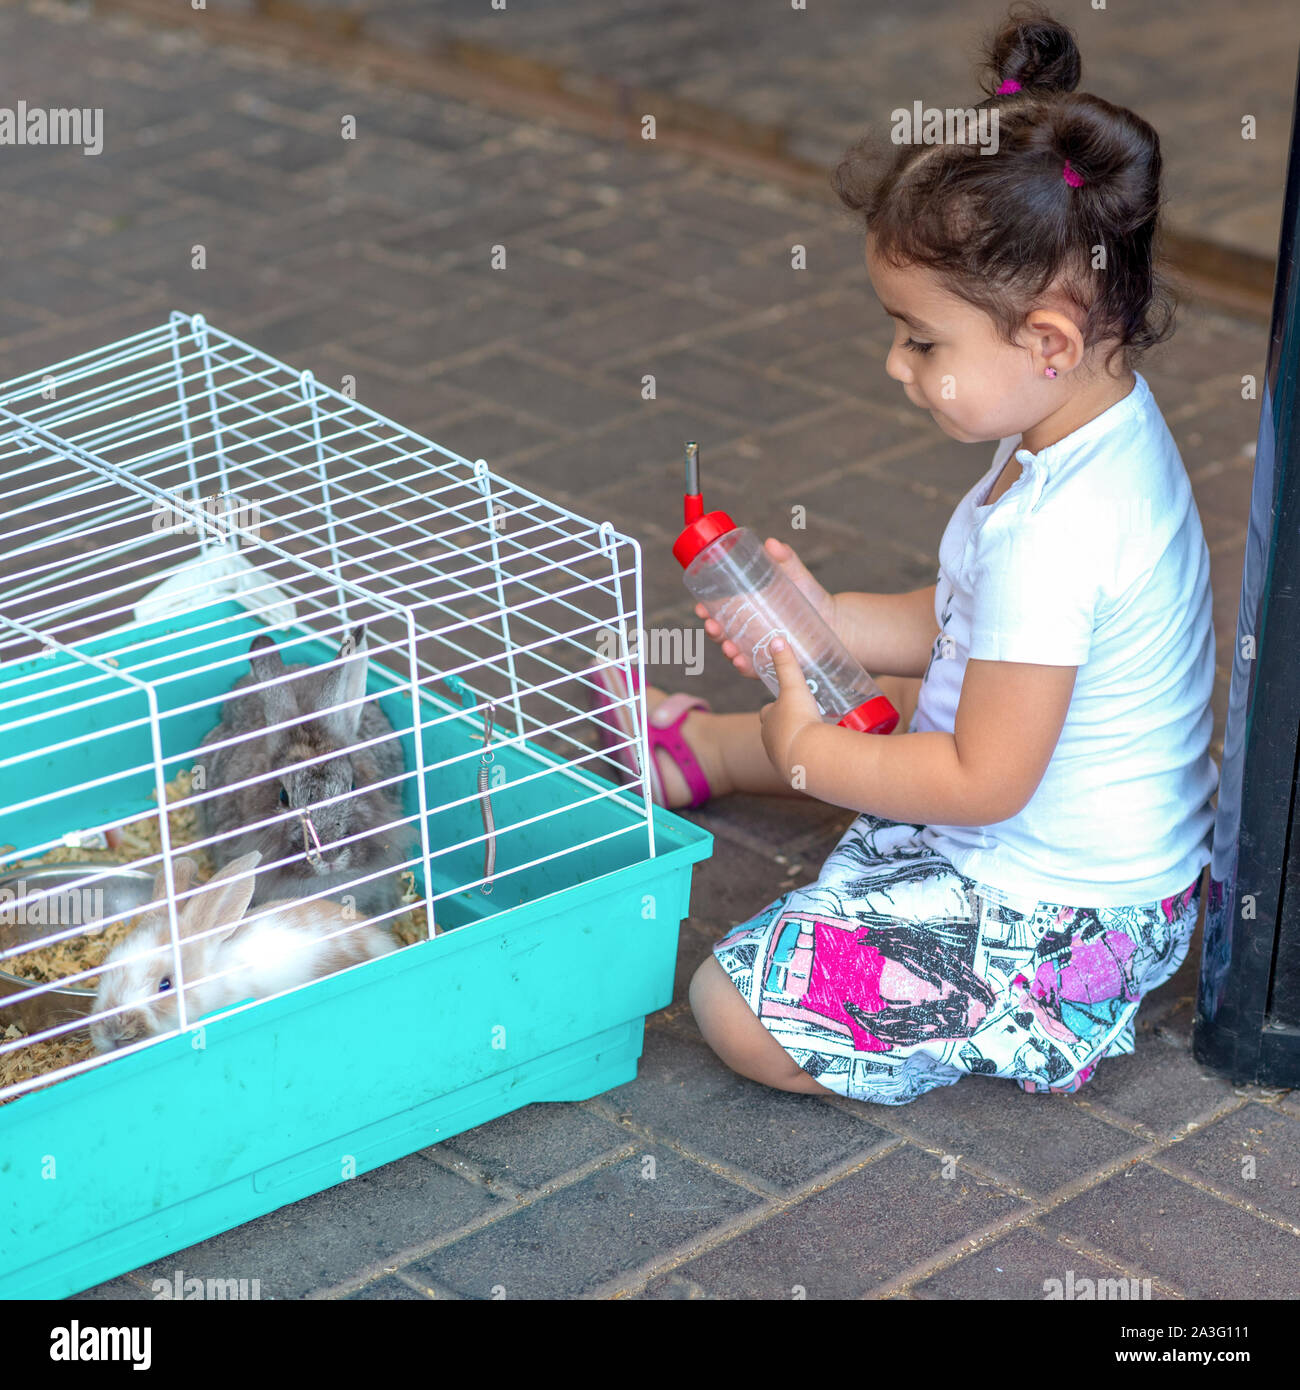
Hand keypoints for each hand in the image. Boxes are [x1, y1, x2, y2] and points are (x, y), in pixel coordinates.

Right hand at [695, 538, 838, 677]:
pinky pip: (753, 667)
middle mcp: (749, 628)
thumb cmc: (813, 598)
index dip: (706, 608)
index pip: (720, 609)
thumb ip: (786, 559)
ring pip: (734, 650)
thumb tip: (772, 543)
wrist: (836, 623)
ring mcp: (759, 646)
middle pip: (722, 631)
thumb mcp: (797, 576)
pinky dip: (744, 666)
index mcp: (749, 607)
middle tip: (711, 624)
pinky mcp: (772, 662)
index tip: (699, 606)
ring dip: (726, 649)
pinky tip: (740, 661)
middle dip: (713, 630)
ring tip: (727, 646)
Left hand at [758, 637, 821, 779]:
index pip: (768, 712)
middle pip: (778, 732)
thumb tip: (777, 639)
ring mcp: (782, 759)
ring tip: (815, 738)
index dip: (777, 706)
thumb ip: (787, 665)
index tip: (789, 703)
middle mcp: (771, 742)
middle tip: (806, 720)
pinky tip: (820, 756)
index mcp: (768, 721)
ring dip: (799, 744)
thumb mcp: (794, 687)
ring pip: (788, 749)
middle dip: (788, 726)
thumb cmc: (799, 720)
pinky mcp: (796, 774)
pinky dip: (808, 759)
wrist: (808, 759)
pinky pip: (801, 765)